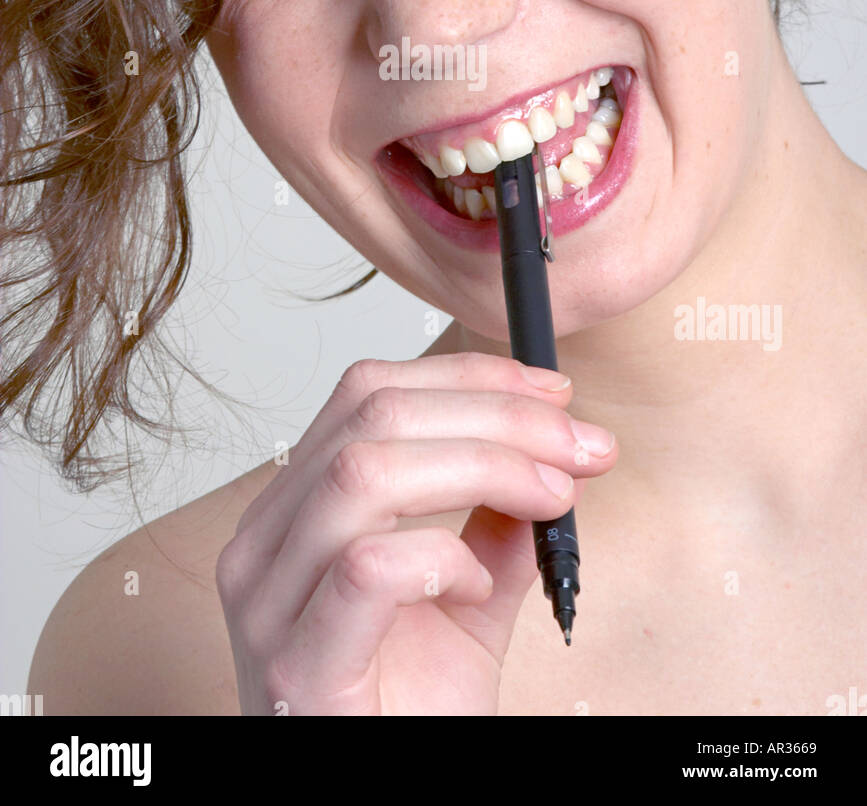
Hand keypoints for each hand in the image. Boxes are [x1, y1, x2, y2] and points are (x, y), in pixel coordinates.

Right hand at [216, 351, 616, 714]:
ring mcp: (269, 605)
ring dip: (483, 466)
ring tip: (550, 501)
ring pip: (364, 472)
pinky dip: (443, 560)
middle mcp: (264, 544)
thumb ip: (494, 528)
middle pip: (373, 414)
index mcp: (296, 511)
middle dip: (496, 414)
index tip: (555, 393)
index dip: (469, 377)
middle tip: (583, 447)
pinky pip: (368, 568)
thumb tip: (550, 455)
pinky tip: (477, 589)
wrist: (376, 803)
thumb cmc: (404, 715)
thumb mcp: (465, 604)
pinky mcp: (298, 669)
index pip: (368, 392)